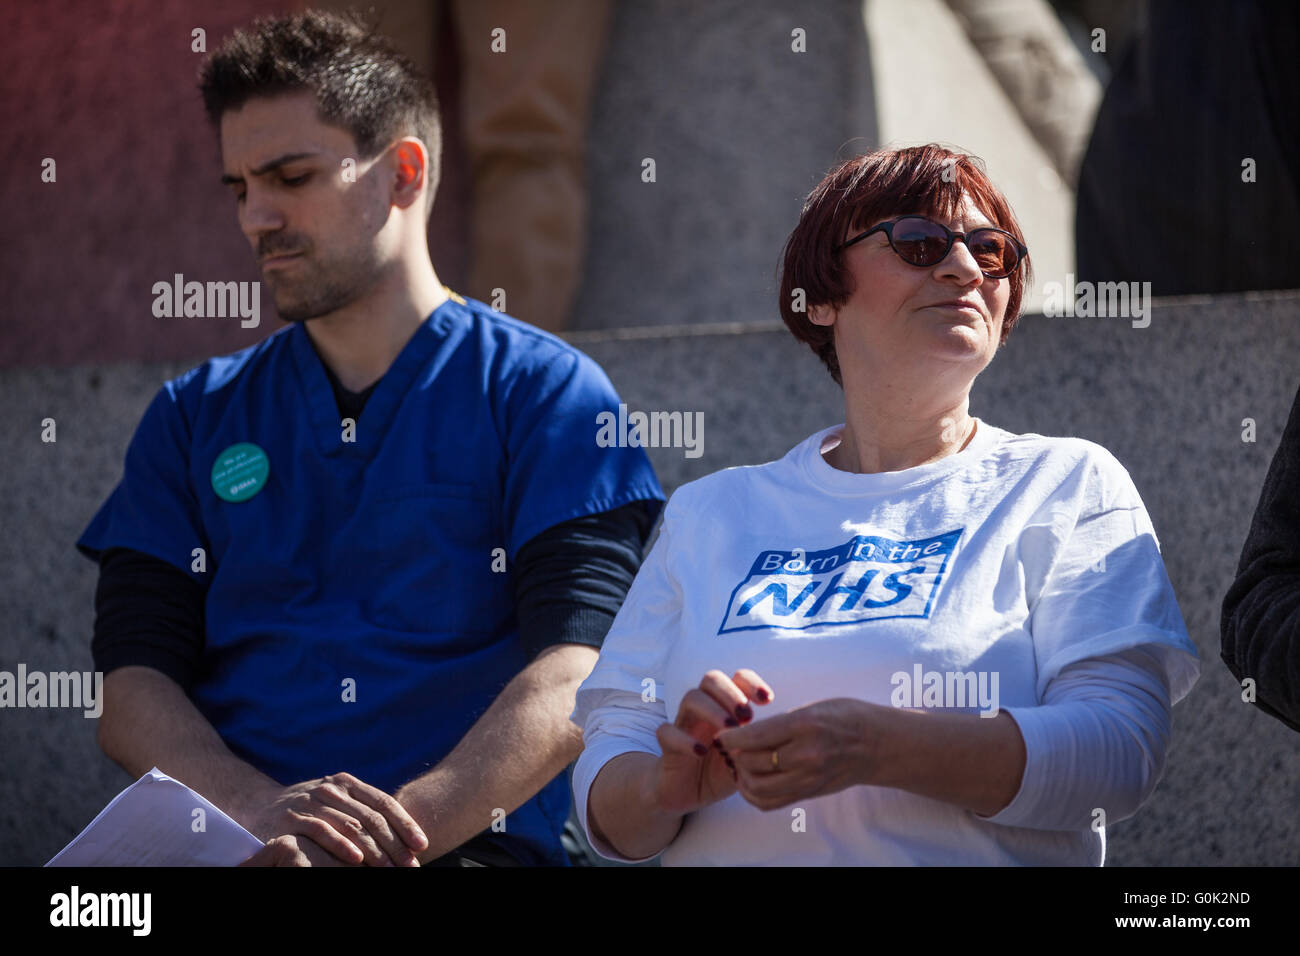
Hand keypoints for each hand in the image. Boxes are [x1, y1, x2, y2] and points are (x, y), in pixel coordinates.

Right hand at [243, 772, 427, 866]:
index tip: (421, 844)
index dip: (405, 823)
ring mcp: (311, 802)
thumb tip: (404, 837)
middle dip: (394, 843)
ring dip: (374, 850)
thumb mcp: (336, 803)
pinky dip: (341, 846)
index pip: (384, 802)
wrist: (259, 807)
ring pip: (351, 826)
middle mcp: (331, 789)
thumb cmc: (308, 810)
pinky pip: (322, 832)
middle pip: (371, 817)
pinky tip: (357, 860)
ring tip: (390, 868)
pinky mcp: (293, 819)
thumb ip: (362, 812)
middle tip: (410, 864)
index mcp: (347, 784)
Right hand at [651, 669, 774, 815]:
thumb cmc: (720, 769)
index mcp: (724, 706)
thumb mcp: (747, 758)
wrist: (685, 792)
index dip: (750, 682)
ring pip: (690, 697)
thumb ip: (762, 746)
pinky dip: (684, 739)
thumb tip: (790, 740)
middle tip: (747, 716)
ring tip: (729, 729)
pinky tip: (702, 751)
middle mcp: (703, 709)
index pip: (736, 678)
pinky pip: (667, 732)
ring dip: (712, 709)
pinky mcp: (667, 746)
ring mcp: (684, 724)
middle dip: (731, 692)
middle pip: (711, 679)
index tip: (768, 700)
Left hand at [716, 698, 879, 810]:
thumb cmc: (846, 717)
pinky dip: (753, 795)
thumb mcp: (813, 707)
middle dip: (734, 755)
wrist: (878, 744)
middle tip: (728, 748)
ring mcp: (809, 778)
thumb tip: (747, 734)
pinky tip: (749, 783)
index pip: (755, 736)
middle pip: (752, 762)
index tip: (721, 734)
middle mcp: (807, 754)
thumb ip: (781, 722)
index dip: (731, 737)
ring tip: (737, 765)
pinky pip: (771, 802)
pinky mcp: (810, 792)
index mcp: (806, 725)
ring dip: (741, 777)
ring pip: (758, 786)